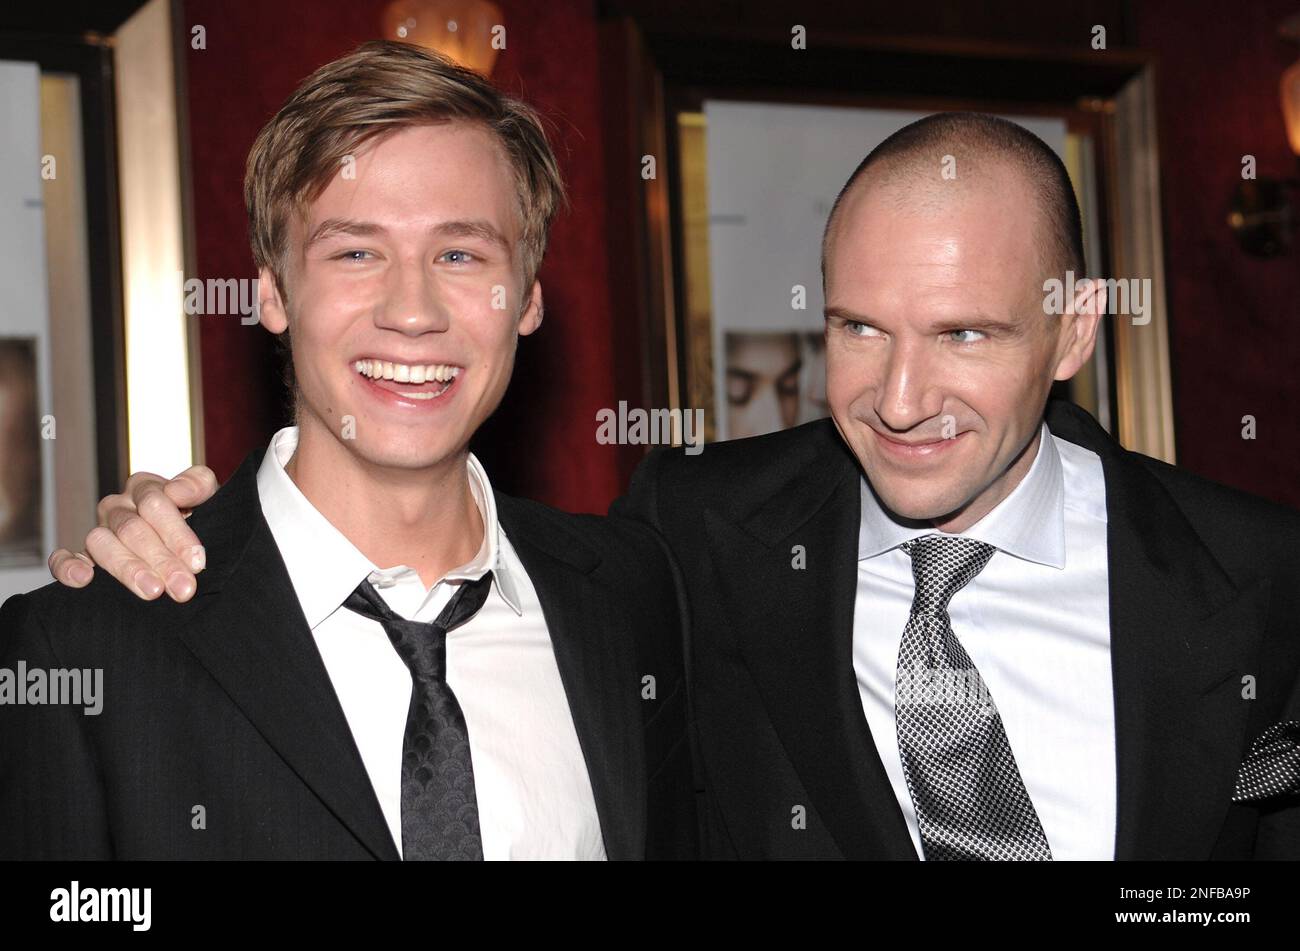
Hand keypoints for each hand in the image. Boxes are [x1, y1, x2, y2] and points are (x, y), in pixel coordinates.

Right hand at [47, 466, 219, 601]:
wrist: (188, 540)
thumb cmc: (198, 516)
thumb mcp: (206, 496)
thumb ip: (197, 484)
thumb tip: (176, 491)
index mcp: (144, 488)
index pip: (154, 503)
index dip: (177, 533)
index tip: (197, 561)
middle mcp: (118, 508)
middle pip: (132, 529)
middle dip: (161, 560)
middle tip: (183, 587)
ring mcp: (99, 532)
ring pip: (102, 544)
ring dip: (128, 569)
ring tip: (153, 591)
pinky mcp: (83, 557)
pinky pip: (62, 559)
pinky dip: (67, 567)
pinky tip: (84, 579)